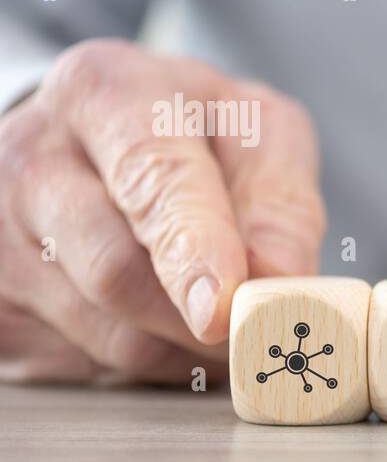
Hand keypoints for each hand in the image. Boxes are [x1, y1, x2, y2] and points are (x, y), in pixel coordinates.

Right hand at [0, 40, 324, 382]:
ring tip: (217, 317)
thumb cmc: (188, 133)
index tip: (223, 306)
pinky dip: (146, 361)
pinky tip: (159, 323)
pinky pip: (86, 367)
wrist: (90, 138)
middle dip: (201, 320)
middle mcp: (34, 158)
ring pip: (107, 334)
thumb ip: (282, 200)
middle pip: (115, 271)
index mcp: (106, 93)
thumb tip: (283, 279)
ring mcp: (1, 237)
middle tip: (257, 334)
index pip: (150, 178)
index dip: (191, 249)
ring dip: (183, 348)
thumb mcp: (255, 134)